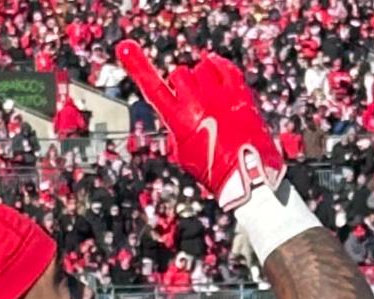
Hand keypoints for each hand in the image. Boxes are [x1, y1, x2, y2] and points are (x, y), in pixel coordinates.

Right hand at [115, 41, 284, 210]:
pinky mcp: (239, 94)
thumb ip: (177, 135)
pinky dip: (219, 65)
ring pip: (202, 67)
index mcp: (179, 120)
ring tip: (204, 87)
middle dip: (180, 81)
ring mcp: (219, 96)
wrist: (246, 174)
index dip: (138, 67)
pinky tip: (216, 67)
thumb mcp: (184, 156)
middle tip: (186, 94)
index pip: (153, 88)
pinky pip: (226, 68)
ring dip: (200, 74)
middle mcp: (197, 103)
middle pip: (179, 74)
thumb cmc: (215, 171)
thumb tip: (178, 125)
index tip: (127, 48)